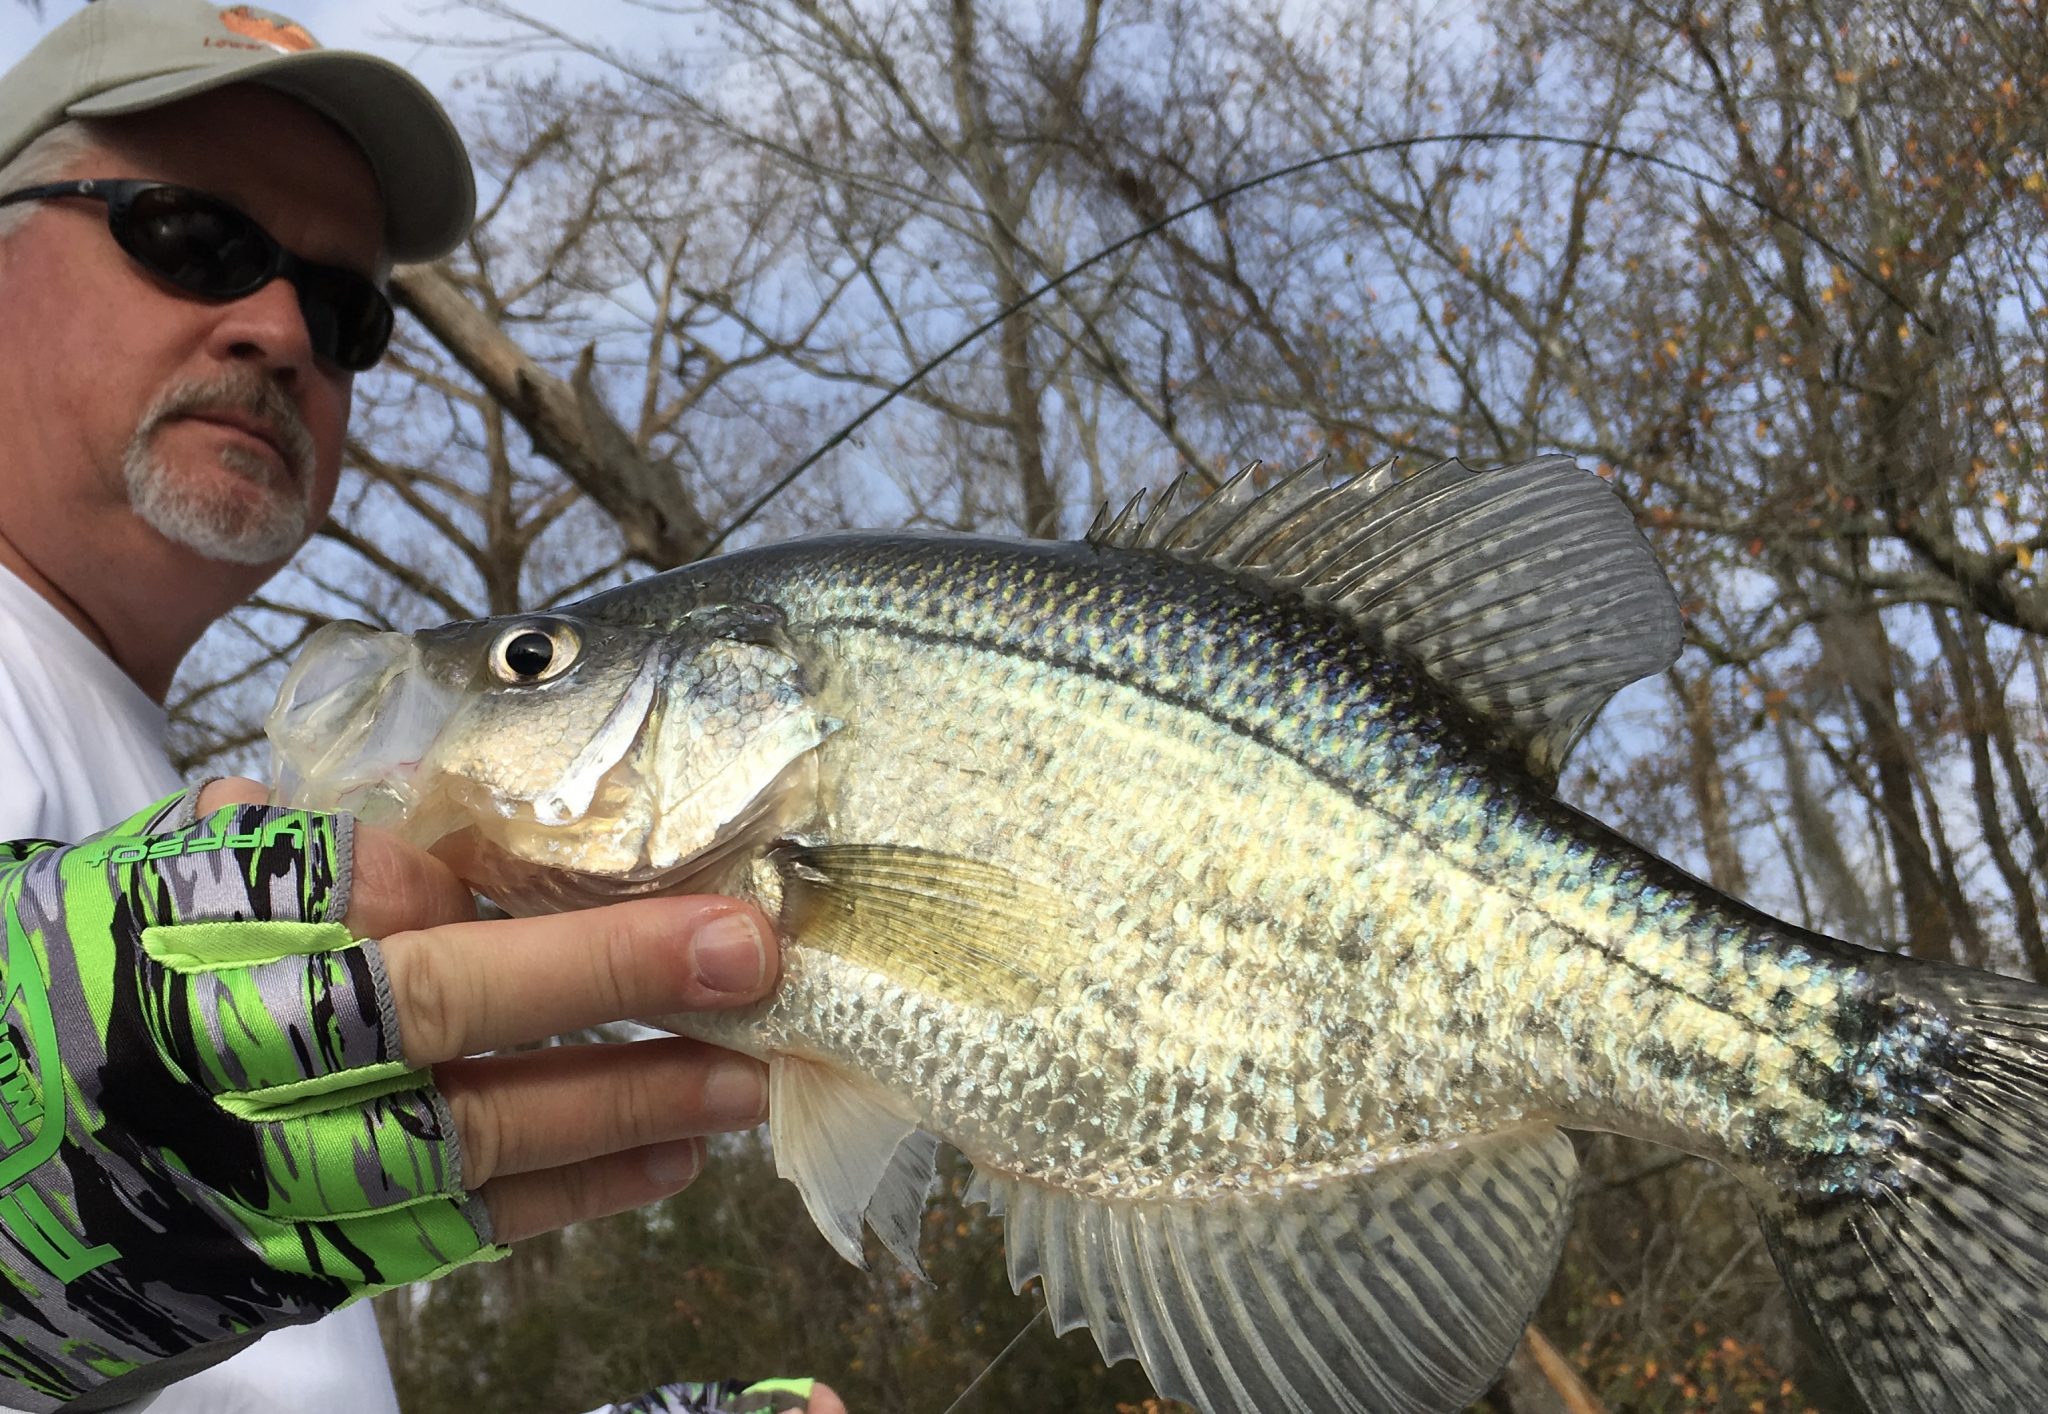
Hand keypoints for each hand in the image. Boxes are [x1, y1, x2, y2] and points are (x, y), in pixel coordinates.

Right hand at [197, 779, 777, 1243]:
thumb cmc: (98, 993)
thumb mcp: (163, 884)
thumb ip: (285, 845)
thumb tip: (415, 799)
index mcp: (214, 924)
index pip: (396, 883)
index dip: (525, 879)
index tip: (655, 871)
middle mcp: (252, 1045)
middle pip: (450, 1000)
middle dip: (612, 973)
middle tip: (749, 955)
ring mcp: (282, 1160)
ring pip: (478, 1131)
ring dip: (628, 1102)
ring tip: (748, 1077)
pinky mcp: (310, 1248)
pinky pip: (462, 1228)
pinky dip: (575, 1195)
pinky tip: (671, 1161)